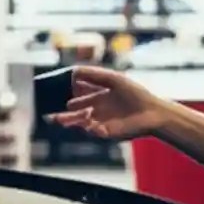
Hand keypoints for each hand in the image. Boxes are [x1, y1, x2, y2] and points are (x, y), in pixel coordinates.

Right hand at [44, 65, 167, 140]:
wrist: (152, 112)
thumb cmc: (135, 93)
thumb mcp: (113, 79)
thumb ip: (94, 74)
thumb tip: (72, 70)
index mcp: (100, 95)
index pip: (80, 94)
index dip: (68, 93)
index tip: (55, 90)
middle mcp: (99, 109)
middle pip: (77, 110)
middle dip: (64, 111)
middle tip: (51, 111)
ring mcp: (101, 121)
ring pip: (80, 122)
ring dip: (70, 120)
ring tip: (59, 119)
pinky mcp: (106, 132)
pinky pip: (92, 130)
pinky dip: (89, 126)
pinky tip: (89, 121)